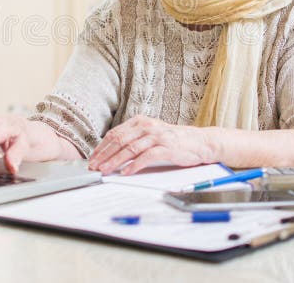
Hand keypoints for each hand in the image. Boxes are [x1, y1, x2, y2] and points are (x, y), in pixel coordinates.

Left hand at [88, 115, 215, 174]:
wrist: (201, 142)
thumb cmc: (175, 140)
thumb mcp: (152, 134)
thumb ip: (135, 139)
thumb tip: (113, 152)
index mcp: (141, 121)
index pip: (115, 134)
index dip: (102, 147)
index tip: (93, 158)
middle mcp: (147, 126)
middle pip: (119, 140)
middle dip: (104, 155)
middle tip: (94, 167)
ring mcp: (157, 136)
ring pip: (129, 149)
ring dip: (115, 161)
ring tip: (105, 171)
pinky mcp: (166, 147)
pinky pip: (146, 157)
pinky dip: (134, 165)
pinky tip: (126, 172)